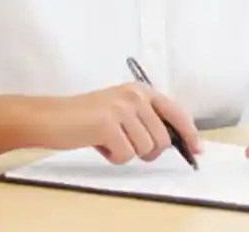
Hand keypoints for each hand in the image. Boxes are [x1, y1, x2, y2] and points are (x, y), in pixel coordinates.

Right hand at [41, 83, 201, 164]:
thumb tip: (174, 141)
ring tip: (108, 140)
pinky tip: (99, 143)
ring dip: (126, 153)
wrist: (52, 117)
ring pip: (145, 149)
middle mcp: (135, 95)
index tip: (197, 149)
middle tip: (124, 145)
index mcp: (141, 90)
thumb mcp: (121, 111)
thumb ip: (146, 119)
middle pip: (162, 139)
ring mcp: (122, 108)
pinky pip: (125, 155)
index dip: (189, 133)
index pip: (176, 113)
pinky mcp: (108, 124)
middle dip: (148, 151)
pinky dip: (112, 157)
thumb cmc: (86, 119)